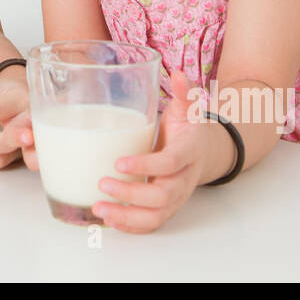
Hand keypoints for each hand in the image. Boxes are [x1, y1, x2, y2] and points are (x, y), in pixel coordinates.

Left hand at [92, 68, 206, 232]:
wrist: (201, 153)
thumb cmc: (186, 130)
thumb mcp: (186, 109)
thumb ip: (183, 93)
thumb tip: (178, 74)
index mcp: (188, 152)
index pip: (170, 163)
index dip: (146, 166)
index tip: (119, 163)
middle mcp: (183, 180)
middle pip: (162, 196)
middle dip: (131, 194)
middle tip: (102, 182)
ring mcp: (175, 198)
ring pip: (155, 216)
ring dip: (126, 216)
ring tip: (98, 208)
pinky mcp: (164, 209)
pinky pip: (150, 224)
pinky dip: (130, 226)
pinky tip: (107, 219)